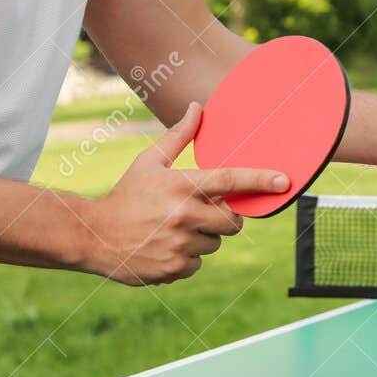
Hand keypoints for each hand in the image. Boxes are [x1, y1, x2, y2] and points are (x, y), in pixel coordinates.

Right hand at [83, 104, 288, 285]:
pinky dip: (188, 257)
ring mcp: (179, 245)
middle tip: (202, 211)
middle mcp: (183, 216)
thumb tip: (197, 107)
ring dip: (203, 237)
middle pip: (232, 221)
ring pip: (215, 243)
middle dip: (225, 216)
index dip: (260, 180)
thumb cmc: (126, 194)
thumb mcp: (149, 162)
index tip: (284, 181)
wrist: (92, 235)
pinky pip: (199, 263)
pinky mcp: (174, 270)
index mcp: (181, 186)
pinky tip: (165, 246)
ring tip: (174, 229)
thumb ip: (178, 136)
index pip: (230, 180)